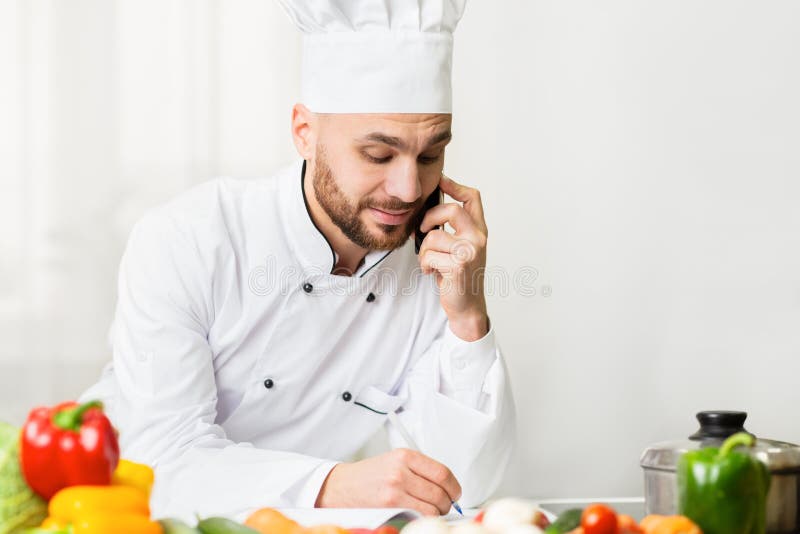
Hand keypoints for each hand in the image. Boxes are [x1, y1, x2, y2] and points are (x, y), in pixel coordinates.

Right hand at [315, 449, 461, 515]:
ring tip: (431, 510)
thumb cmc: (370, 475)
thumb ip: (420, 469)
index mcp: (405, 456)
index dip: (454, 487)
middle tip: (445, 505)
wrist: (341, 486)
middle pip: (440, 492)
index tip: (455, 493)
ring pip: (433, 507)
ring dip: (437, 512)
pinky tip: (419, 515)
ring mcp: (395, 490)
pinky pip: (419, 515)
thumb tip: (447, 486)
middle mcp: (401, 471)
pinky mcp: (390, 506)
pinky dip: (424, 517)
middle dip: (447, 503)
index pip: (442, 472)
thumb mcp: (394, 461)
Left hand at [418, 174, 488, 340]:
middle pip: (452, 210)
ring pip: (434, 236)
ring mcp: (470, 251)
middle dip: (430, 217)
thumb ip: (452, 231)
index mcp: (479, 231)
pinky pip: (429, 255)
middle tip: (423, 229)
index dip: (455, 186)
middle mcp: (478, 238)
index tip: (441, 180)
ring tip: (430, 262)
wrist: (466, 306)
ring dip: (424, 251)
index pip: (472, 198)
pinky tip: (432, 272)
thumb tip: (427, 213)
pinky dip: (425, 265)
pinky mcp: (459, 265)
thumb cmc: (459, 277)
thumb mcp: (460, 249)